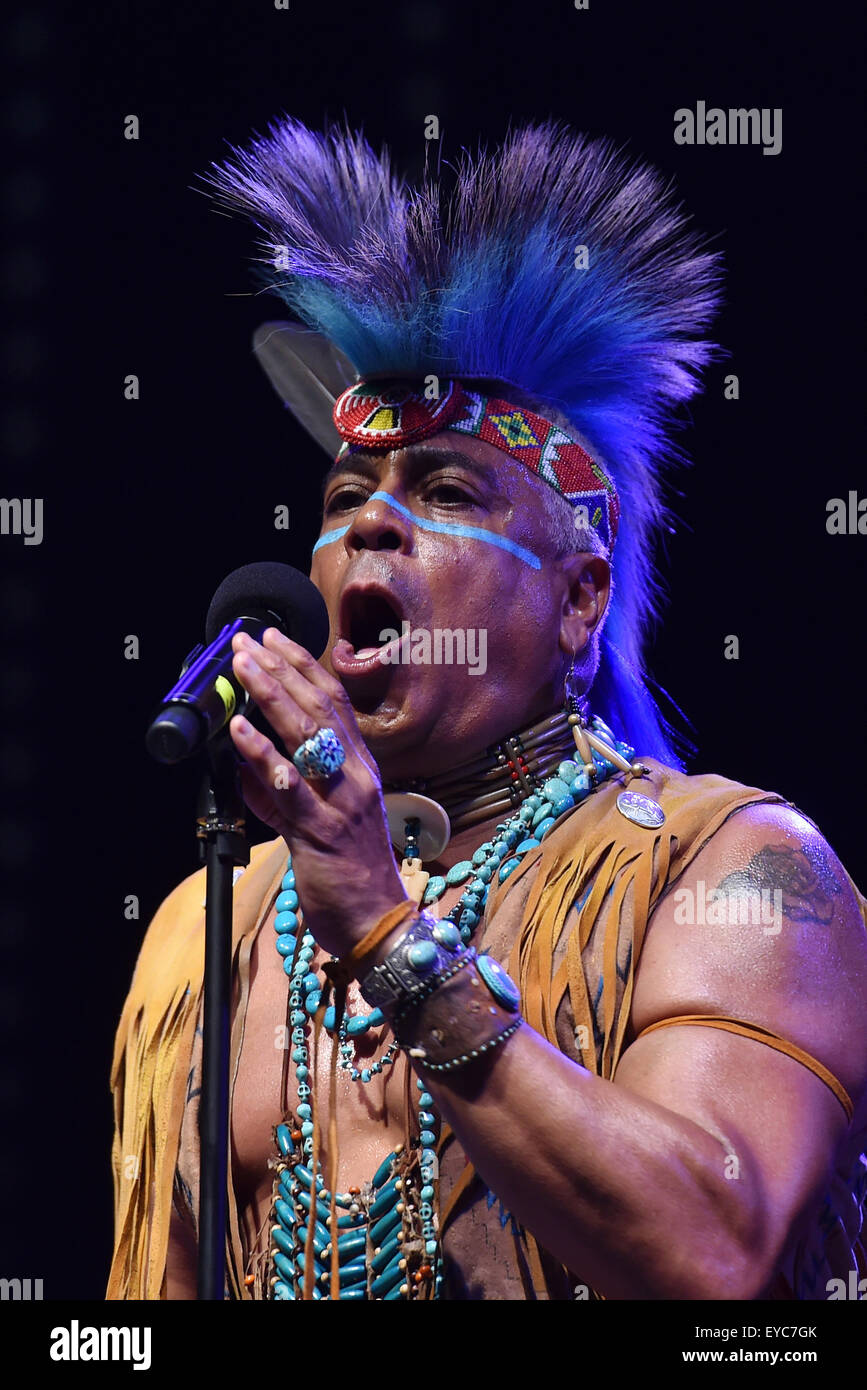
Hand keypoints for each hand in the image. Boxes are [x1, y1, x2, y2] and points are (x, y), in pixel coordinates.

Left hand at [228, 628, 408, 957]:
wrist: (378, 924)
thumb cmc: (351, 873)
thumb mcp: (322, 819)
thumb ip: (285, 790)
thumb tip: (247, 761)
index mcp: (360, 769)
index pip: (334, 702)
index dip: (304, 665)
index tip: (275, 639)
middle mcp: (355, 776)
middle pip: (319, 708)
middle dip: (281, 668)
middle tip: (248, 640)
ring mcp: (340, 801)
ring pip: (306, 736)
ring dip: (270, 696)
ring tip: (242, 667)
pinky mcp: (321, 832)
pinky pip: (287, 786)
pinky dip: (261, 753)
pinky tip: (239, 730)